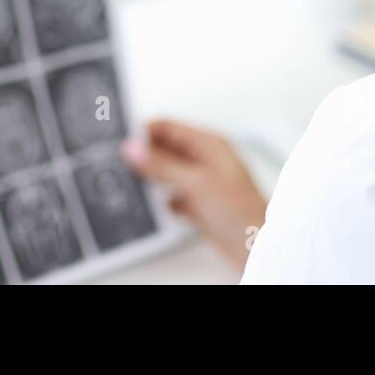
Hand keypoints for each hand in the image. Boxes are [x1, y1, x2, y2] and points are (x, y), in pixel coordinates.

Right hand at [121, 119, 267, 269]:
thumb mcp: (197, 182)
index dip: (143, 130)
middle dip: (142, 154)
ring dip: (148, 177)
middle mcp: (204, 161)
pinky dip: (158, 200)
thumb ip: (163, 165)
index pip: (168, 127)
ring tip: (123, 180)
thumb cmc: (242, 211)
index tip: (118, 137)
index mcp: (209, 145)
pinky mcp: (199, 206)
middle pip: (165, 150)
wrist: (259, 247)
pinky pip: (171, 197)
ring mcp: (201, 184)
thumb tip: (134, 149)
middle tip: (115, 160)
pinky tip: (144, 206)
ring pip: (166, 174)